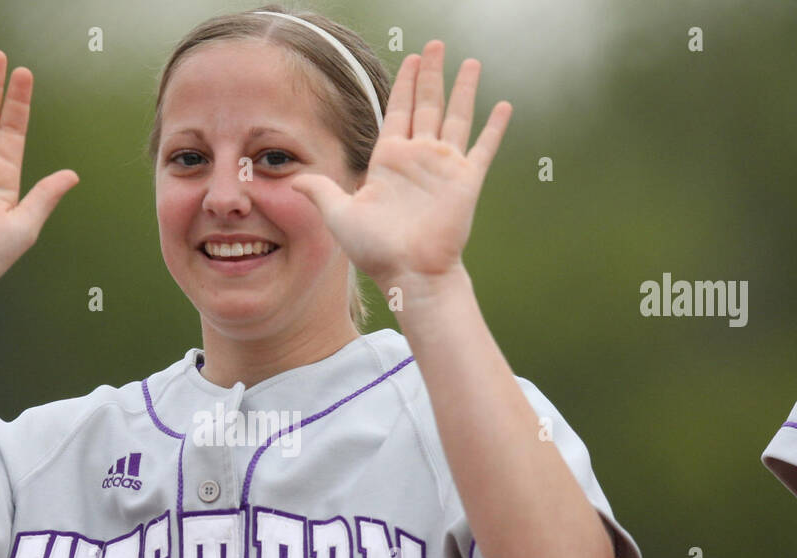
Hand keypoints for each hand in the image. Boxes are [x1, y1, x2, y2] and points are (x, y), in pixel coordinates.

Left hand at [290, 41, 510, 293]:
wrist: (409, 273)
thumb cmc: (374, 250)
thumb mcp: (339, 215)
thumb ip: (320, 190)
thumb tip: (292, 179)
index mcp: (389, 161)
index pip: (398, 112)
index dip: (404, 85)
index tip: (410, 60)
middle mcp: (418, 159)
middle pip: (427, 104)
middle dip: (431, 74)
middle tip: (435, 45)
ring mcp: (444, 168)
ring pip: (456, 117)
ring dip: (464, 89)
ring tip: (470, 62)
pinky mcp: (466, 181)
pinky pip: (484, 147)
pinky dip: (495, 127)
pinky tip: (505, 106)